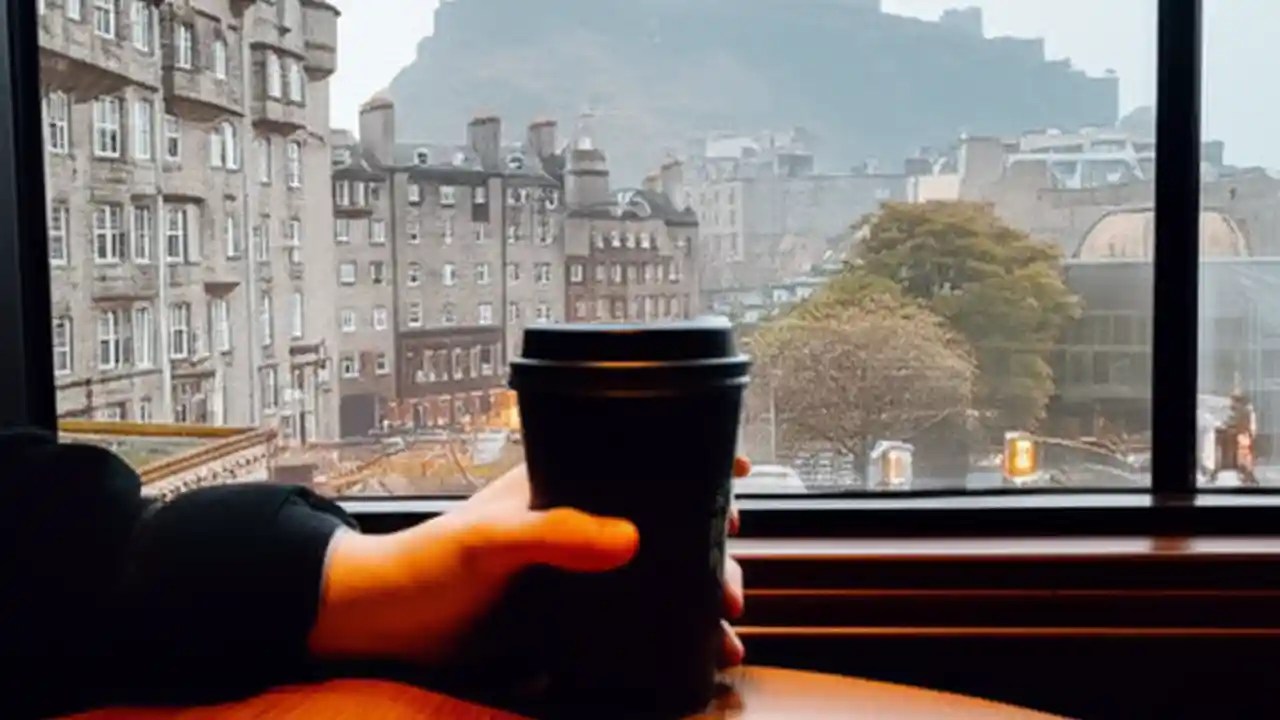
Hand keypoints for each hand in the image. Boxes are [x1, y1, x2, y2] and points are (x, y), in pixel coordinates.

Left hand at [308, 457, 751, 668]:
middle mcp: (576, 526)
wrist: (380, 623)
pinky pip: (627, 624)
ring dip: (693, 603)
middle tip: (732, 587)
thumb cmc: (425, 562)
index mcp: (561, 487)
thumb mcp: (489, 541)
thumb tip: (631, 538)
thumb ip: (553, 533)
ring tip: (724, 634)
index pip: (637, 461)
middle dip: (709, 553)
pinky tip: (689, 660)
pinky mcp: (564, 620)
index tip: (739, 475)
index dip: (692, 464)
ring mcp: (574, 575)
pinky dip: (664, 638)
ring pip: (653, 580)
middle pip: (661, 529)